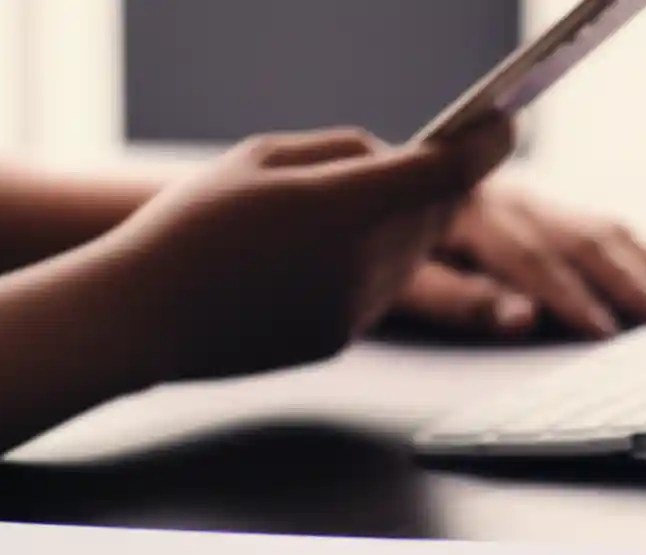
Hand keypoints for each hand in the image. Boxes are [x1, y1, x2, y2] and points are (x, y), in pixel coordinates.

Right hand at [108, 121, 513, 379]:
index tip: (503, 125)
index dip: (484, 145)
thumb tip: (393, 158)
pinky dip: (377, 262)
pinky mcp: (342, 338)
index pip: (443, 173)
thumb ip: (339, 149)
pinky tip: (328, 252)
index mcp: (338, 206)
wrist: (143, 317)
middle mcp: (358, 262)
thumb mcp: (258, 157)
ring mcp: (354, 307)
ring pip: (416, 253)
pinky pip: (385, 288)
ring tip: (355, 207)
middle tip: (433, 160)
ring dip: (408, 224)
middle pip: (438, 214)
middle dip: (440, 185)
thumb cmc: (190, 225)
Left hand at [394, 183, 645, 338]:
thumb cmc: (387, 250)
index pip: (531, 257)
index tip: (603, 333)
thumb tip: (523, 317)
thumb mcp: (400, 282)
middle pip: (589, 241)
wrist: (381, 196)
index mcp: (472, 213)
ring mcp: (542, 202)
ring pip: (614, 235)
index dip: (569, 295)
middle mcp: (517, 200)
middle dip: (635, 289)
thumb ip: (459, 299)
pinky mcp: (558, 211)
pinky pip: (617, 234)